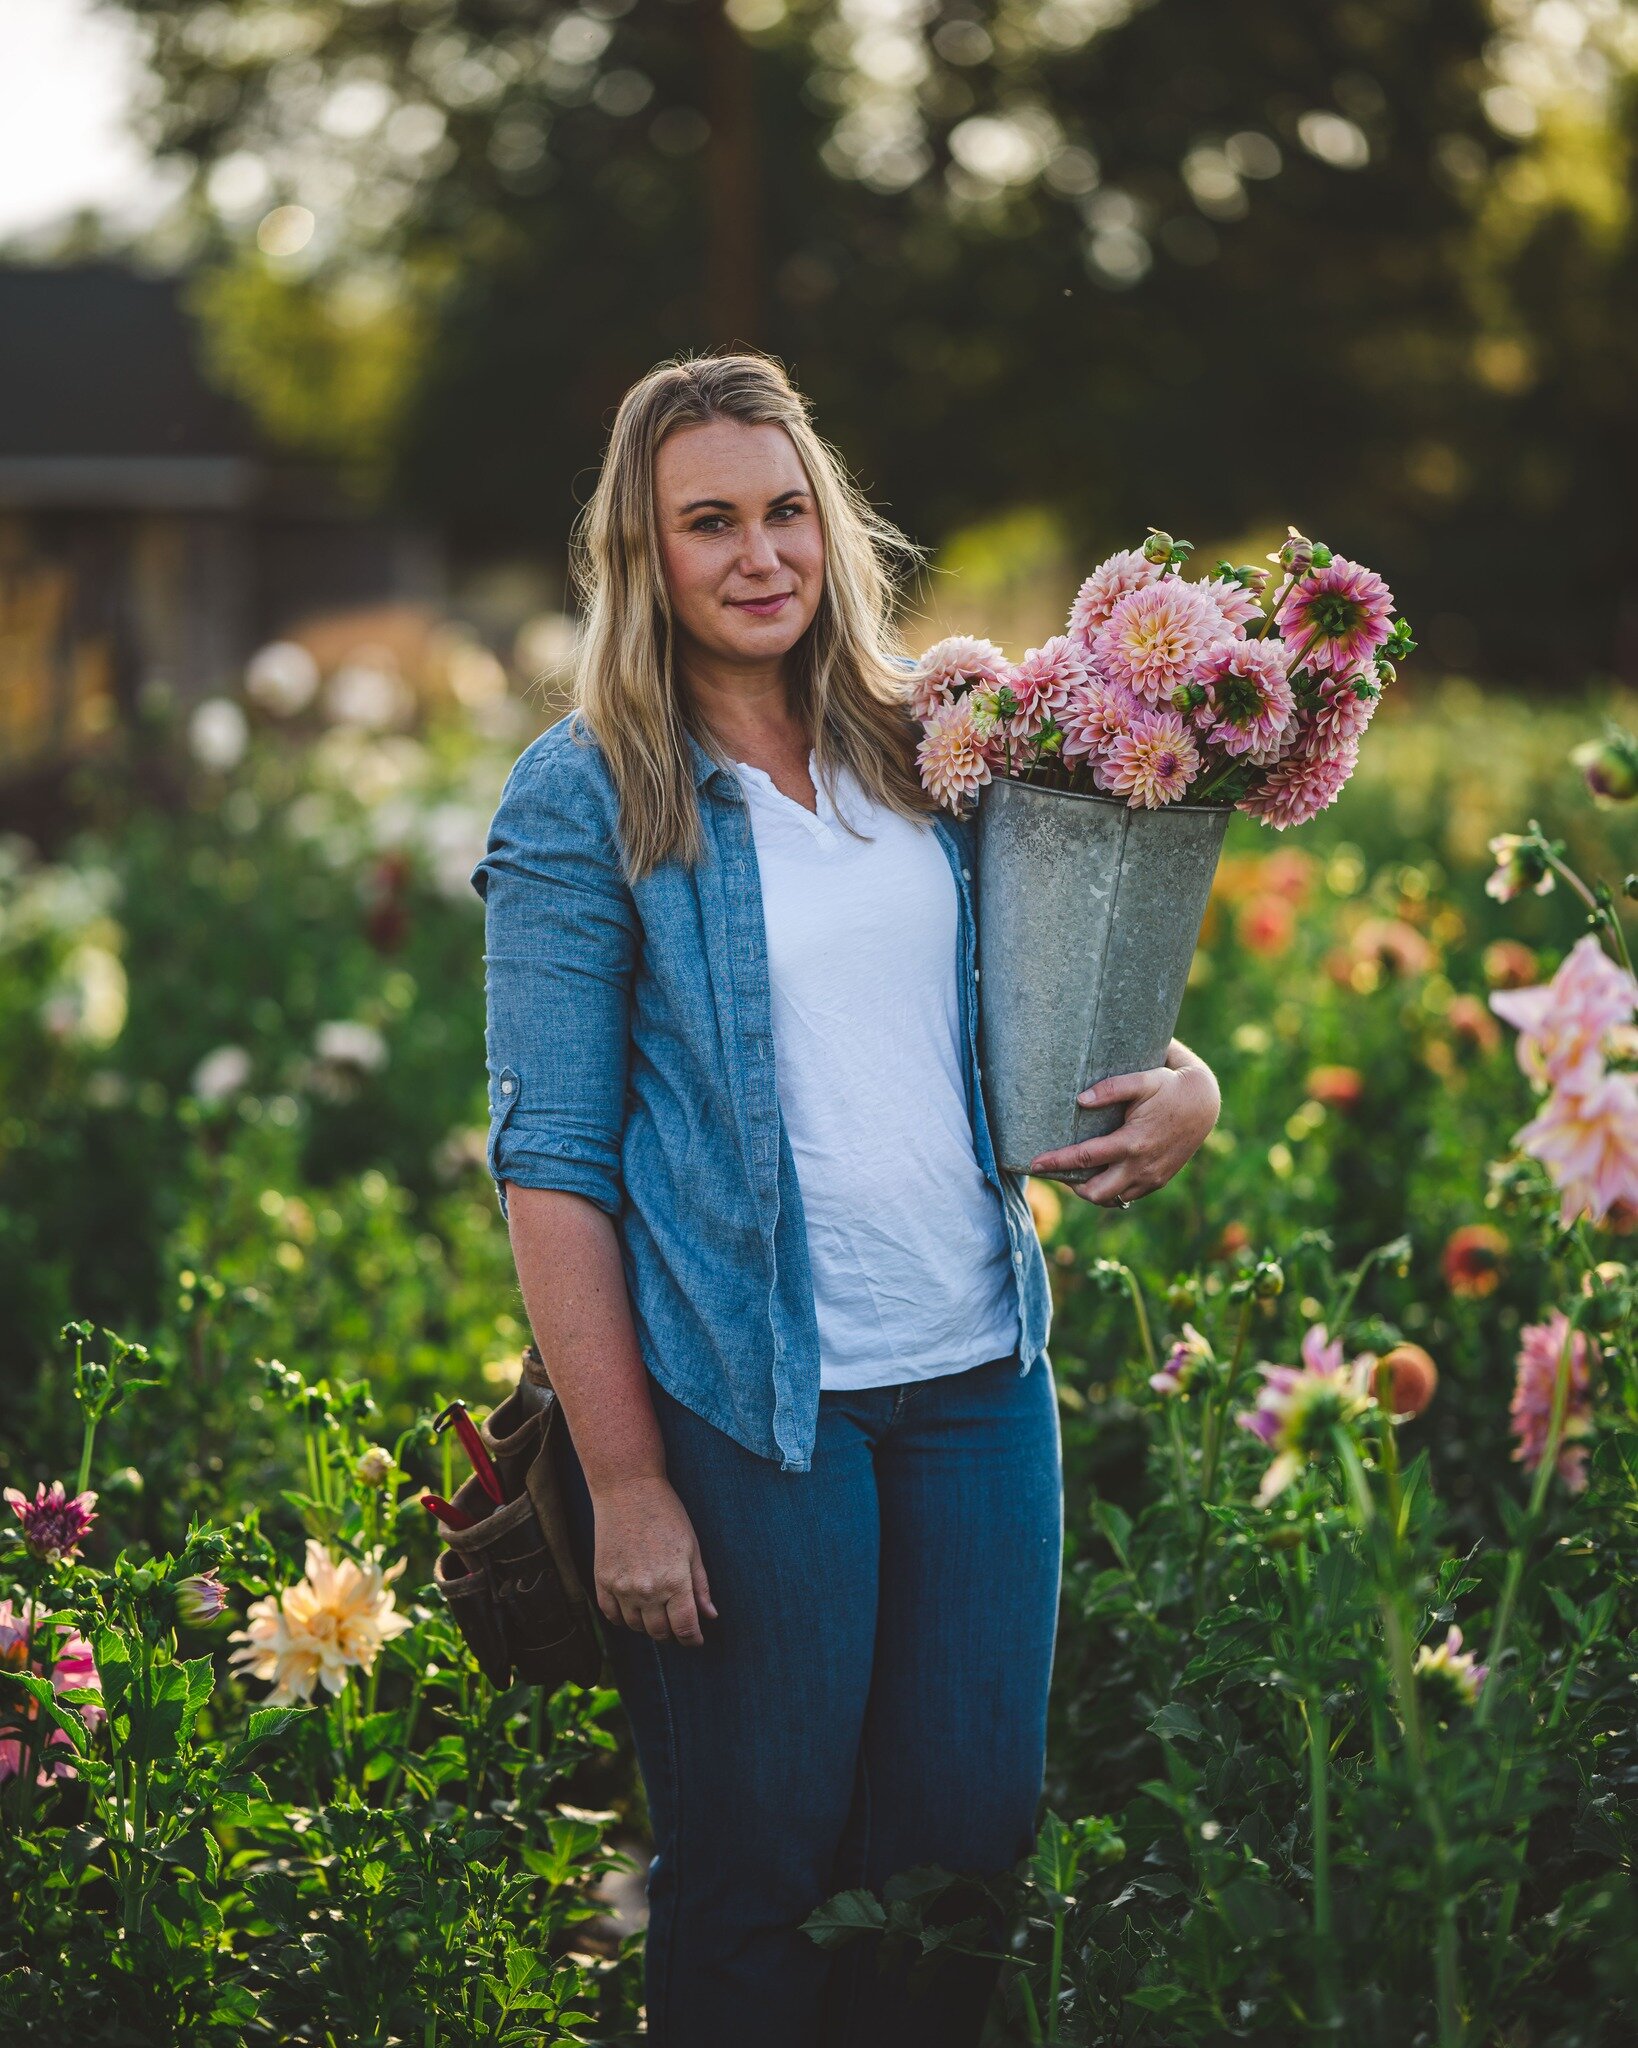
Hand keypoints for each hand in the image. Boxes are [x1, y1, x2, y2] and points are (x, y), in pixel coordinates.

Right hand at [589, 1475, 717, 1647]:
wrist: (628, 1490)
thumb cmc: (667, 1514)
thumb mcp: (692, 1547)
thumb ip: (701, 1586)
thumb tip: (710, 1616)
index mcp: (675, 1582)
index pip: (685, 1628)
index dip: (693, 1639)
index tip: (696, 1639)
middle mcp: (647, 1590)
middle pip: (660, 1632)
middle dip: (673, 1633)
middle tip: (677, 1625)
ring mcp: (621, 1587)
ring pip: (636, 1627)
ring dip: (648, 1626)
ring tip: (656, 1613)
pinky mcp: (602, 1581)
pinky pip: (611, 1616)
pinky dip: (623, 1618)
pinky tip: (633, 1608)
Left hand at [1028, 1051, 1219, 1206]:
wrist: (1204, 1103)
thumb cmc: (1169, 1087)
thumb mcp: (1142, 1080)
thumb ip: (1111, 1088)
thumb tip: (1080, 1100)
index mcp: (1132, 1143)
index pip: (1084, 1159)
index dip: (1056, 1162)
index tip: (1034, 1164)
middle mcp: (1141, 1167)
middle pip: (1095, 1193)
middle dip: (1072, 1187)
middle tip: (1057, 1171)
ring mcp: (1152, 1178)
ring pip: (1112, 1199)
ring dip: (1092, 1190)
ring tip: (1076, 1173)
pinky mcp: (1158, 1181)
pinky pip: (1128, 1196)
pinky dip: (1111, 1190)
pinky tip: (1100, 1174)